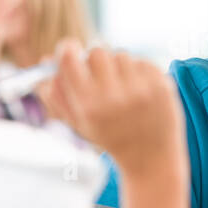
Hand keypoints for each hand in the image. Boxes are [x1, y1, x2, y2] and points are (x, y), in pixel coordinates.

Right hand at [45, 39, 186, 180]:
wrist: (151, 158)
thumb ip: (57, 94)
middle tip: (100, 74)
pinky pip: (142, 61)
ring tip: (123, 89)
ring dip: (118, 67)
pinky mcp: (161, 84)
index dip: (67, 49)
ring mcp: (141, 90)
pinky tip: (140, 92)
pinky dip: (139, 72)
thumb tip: (46, 59)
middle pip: (96, 51)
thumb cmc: (109, 137)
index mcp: (88, 107)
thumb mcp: (77, 123)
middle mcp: (114, 97)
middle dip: (95, 60)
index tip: (69, 49)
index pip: (69, 59)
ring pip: (121, 54)